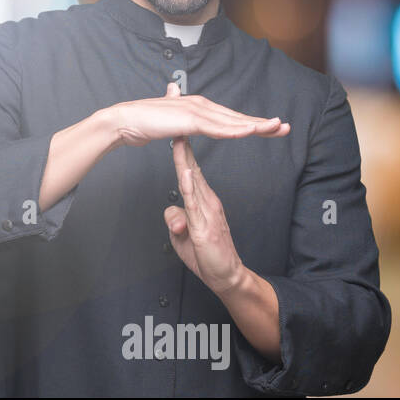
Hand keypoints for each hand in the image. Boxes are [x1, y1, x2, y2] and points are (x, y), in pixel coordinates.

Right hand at [106, 82, 289, 146]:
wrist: (124, 121)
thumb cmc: (143, 121)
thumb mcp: (165, 115)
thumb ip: (174, 105)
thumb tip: (173, 88)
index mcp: (198, 107)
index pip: (230, 118)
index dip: (252, 123)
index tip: (271, 129)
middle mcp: (201, 105)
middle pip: (237, 117)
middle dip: (263, 123)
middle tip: (286, 127)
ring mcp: (195, 112)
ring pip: (231, 121)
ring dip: (254, 125)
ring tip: (275, 128)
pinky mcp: (188, 120)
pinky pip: (215, 128)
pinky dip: (233, 130)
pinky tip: (248, 132)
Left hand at [163, 135, 244, 294]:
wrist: (227, 276)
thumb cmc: (207, 255)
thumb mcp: (184, 235)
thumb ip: (176, 220)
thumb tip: (172, 210)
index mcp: (204, 201)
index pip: (191, 172)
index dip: (183, 153)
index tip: (176, 133)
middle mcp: (208, 202)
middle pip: (193, 170)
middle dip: (184, 146)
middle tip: (178, 123)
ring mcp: (207, 213)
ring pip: (194, 182)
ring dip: (186, 160)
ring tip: (179, 139)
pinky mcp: (204, 227)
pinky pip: (195, 205)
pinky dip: (190, 187)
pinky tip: (186, 172)